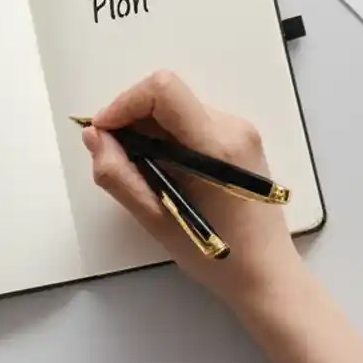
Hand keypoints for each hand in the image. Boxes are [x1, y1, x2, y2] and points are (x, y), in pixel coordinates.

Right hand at [81, 70, 298, 307]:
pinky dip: (166, 138)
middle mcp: (232, 126)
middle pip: (167, 98)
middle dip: (131, 119)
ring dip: (148, 131)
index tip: (104, 133)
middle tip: (116, 158)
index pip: (163, 89)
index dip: (124, 103)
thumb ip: (118, 175)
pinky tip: (165, 172)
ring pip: (177, 110)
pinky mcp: (240, 140)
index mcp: (215, 145)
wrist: (267, 273)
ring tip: (142, 172)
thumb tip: (94, 136)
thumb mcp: (156, 220)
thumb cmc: (216, 255)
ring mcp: (240, 131)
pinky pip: (191, 123)